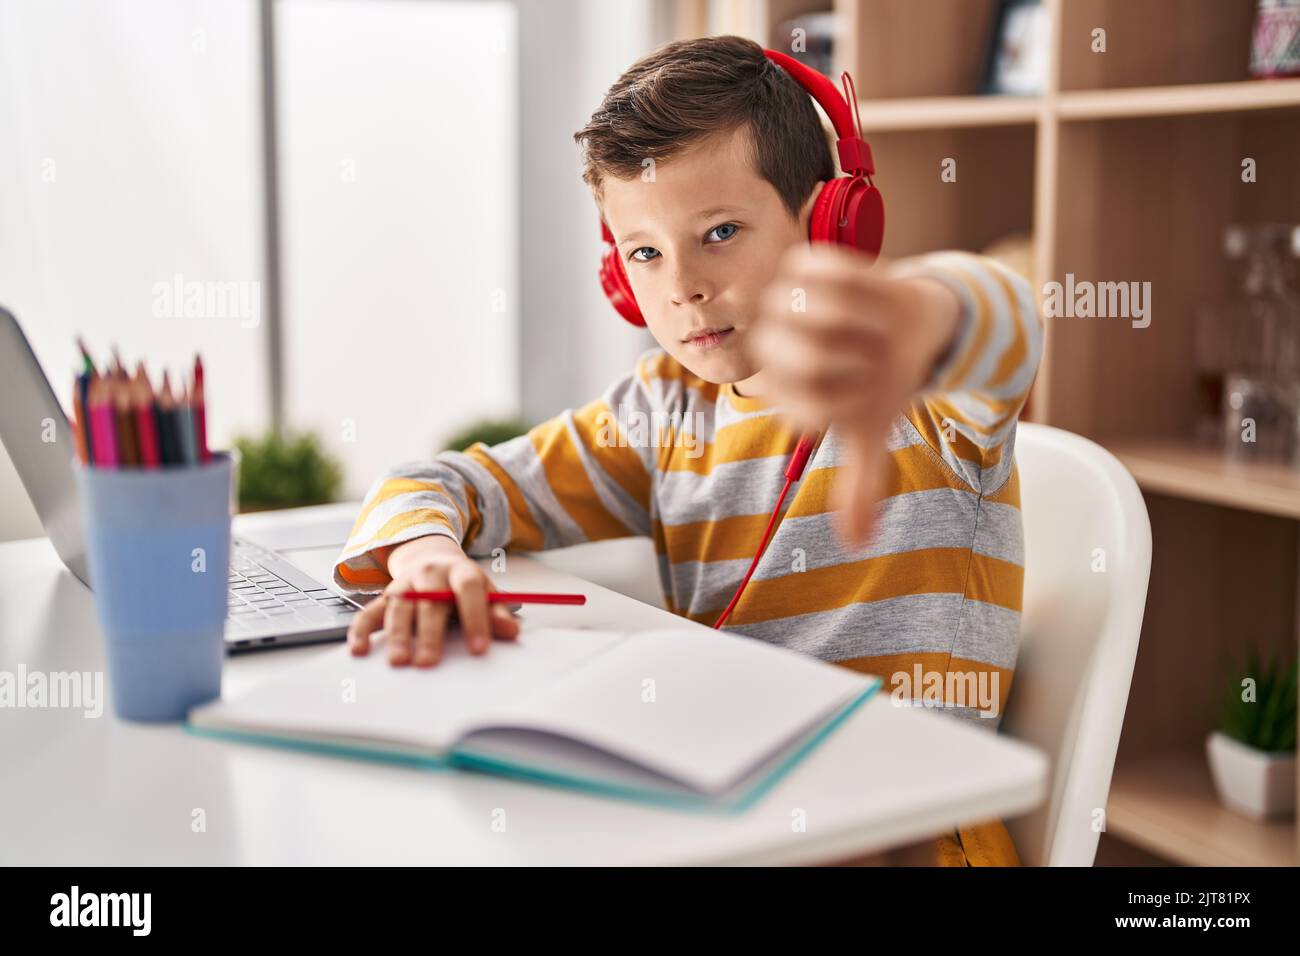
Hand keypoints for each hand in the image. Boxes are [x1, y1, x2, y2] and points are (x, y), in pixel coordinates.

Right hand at [347, 535, 519, 666]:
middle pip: (430, 602)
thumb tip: (511, 631)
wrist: (433, 558)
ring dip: (398, 635)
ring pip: (399, 607)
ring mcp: (405, 584)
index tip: (479, 648)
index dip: (475, 618)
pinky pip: (369, 611)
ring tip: (399, 660)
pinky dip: (362, 630)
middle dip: (430, 634)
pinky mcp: (385, 596)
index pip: (469, 591)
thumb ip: (497, 612)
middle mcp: (430, 575)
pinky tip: (359, 648)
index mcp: (461, 571)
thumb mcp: (485, 593)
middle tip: (429, 662)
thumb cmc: (461, 585)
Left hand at [752, 244, 961, 545]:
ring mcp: (782, 303)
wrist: (904, 324)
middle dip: (858, 362)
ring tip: (877, 329)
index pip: (807, 406)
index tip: (868, 392)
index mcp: (779, 391)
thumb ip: (860, 486)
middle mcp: (771, 348)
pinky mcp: (803, 263)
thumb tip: (857, 543)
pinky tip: (874, 296)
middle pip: (807, 359)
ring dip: (863, 325)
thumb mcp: (873, 433)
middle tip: (877, 360)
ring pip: (818, 314)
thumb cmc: (881, 381)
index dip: (852, 399)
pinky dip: (864, 287)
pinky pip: (830, 274)